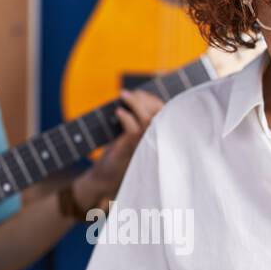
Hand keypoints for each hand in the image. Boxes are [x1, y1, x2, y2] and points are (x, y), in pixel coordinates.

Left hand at [77, 88, 162, 205]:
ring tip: (123, 96)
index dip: (154, 100)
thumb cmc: (118, 154)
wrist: (105, 178)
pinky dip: (126, 118)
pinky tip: (118, 112)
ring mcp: (147, 147)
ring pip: (148, 120)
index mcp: (160, 138)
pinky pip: (134, 131)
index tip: (140, 91)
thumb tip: (135, 95)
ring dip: (135, 104)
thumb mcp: (130, 135)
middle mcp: (158, 143)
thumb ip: (136, 119)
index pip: (166, 114)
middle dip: (146, 99)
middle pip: (161, 114)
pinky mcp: (134, 152)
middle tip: (129, 94)